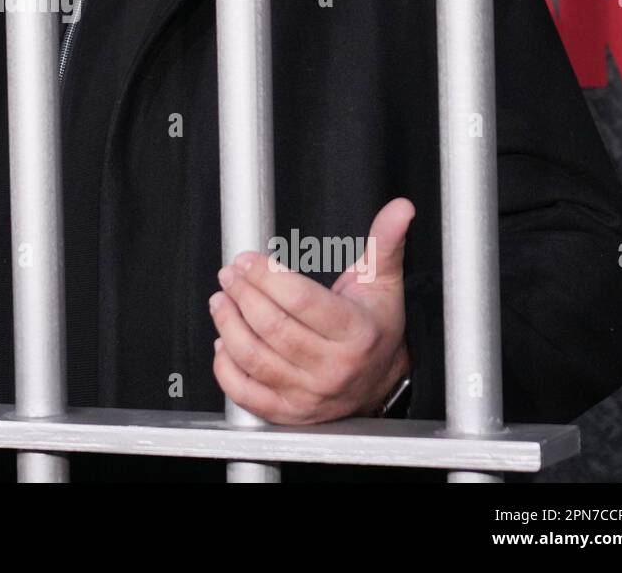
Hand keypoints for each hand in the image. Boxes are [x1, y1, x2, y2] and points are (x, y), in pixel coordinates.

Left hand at [208, 197, 414, 423]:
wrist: (378, 380)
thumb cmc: (375, 327)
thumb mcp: (382, 281)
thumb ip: (385, 242)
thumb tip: (401, 208)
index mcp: (357, 333)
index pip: (301, 301)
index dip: (266, 275)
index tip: (248, 259)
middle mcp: (334, 368)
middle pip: (273, 327)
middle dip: (243, 294)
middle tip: (229, 274)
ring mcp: (310, 395)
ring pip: (254, 358)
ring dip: (228, 324)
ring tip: (221, 300)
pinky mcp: (289, 413)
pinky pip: (246, 394)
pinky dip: (225, 367)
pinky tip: (223, 342)